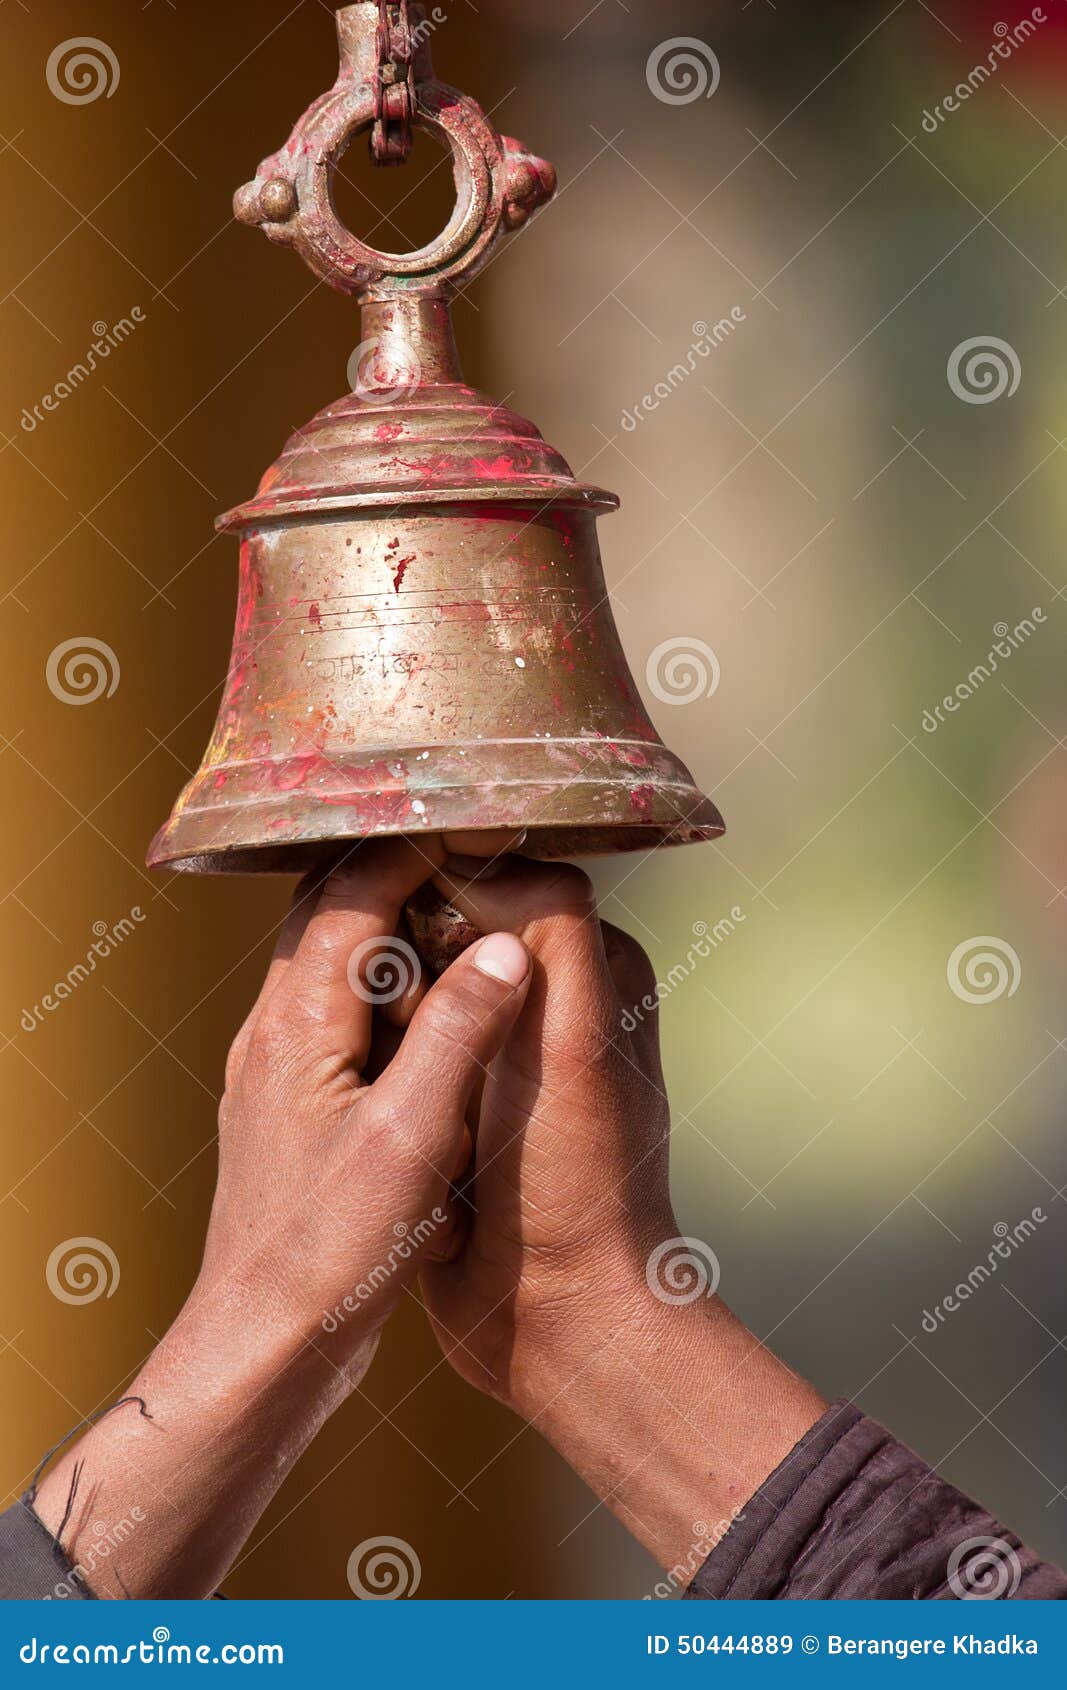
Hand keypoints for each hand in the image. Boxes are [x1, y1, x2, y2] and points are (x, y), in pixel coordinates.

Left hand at [198, 833, 531, 1370]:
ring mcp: (277, 1070)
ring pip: (336, 964)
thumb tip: (506, 948)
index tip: (487, 824)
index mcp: (296, 1022)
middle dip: (407, 877)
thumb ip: (457, 1034)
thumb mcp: (410, 1140)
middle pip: (333, 911)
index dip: (420, 846)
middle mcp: (273, 1032)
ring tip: (474, 932)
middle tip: (485, 864)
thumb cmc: (329, 1254)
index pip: (353, 889)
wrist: (263, 1348)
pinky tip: (442, 1027)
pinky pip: (341, 1018)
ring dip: (400, 937)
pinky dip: (393, 996)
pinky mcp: (292, 1109)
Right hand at [420, 855, 824, 1570]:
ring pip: (415, 989)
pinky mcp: (456, 1108)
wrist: (557, 1317)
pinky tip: (367, 1097)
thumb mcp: (576, 1040)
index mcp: (593, 970)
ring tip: (386, 1072)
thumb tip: (484, 858)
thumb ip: (552, 931)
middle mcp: (550, 1003)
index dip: (446, 900)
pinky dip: (382, 1064)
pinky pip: (403, 1052)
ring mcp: (499, 1058)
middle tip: (400, 1026)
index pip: (501, 879)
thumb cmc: (575, 1177)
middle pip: (447, 930)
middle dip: (408, 960)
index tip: (416, 951)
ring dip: (388, 1016)